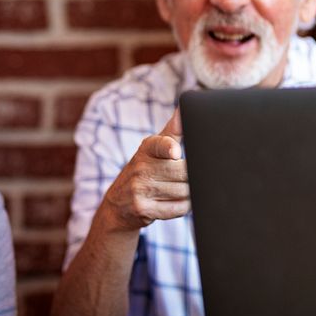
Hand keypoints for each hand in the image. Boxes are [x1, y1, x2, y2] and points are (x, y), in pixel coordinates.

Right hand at [102, 109, 189, 229]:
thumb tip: (185, 106)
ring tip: (189, 189)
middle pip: (181, 172)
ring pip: (182, 191)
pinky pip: (178, 208)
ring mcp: (139, 190)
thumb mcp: (153, 149)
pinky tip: (183, 201)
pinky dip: (186, 206)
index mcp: (147, 149)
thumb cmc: (144, 170)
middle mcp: (140, 168)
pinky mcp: (143, 209)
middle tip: (198, 175)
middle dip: (193, 176)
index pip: (159, 145)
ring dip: (192, 192)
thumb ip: (173, 131)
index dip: (169, 148)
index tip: (175, 152)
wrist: (118, 205)